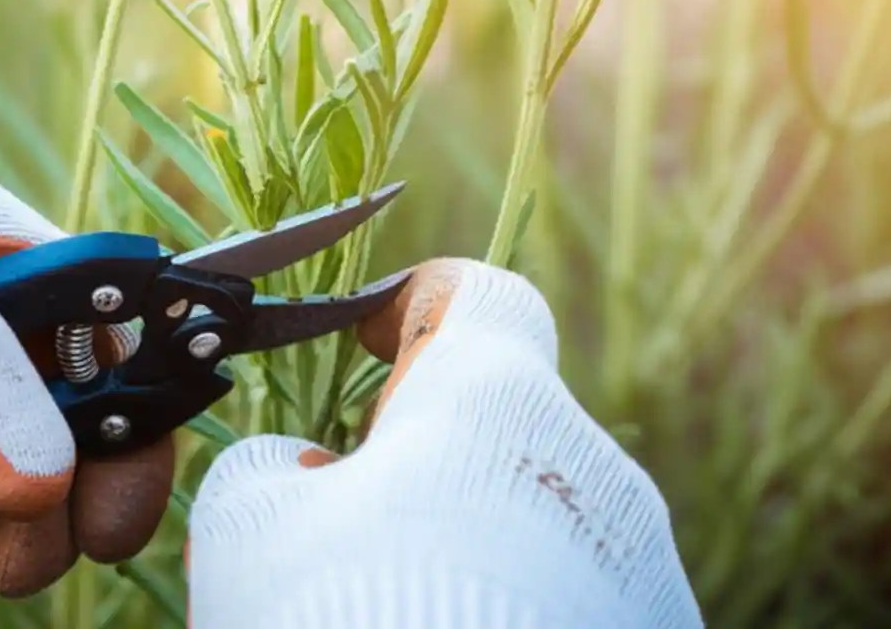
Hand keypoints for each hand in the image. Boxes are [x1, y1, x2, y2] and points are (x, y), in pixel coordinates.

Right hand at [186, 259, 703, 627]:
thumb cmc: (340, 622)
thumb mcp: (251, 529)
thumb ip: (269, 469)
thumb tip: (307, 475)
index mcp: (493, 398)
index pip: (475, 294)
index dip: (414, 305)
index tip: (371, 340)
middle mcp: (588, 462)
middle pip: (500, 420)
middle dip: (425, 455)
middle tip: (346, 523)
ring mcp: (638, 559)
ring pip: (538, 514)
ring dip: (469, 537)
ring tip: (396, 603)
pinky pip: (576, 590)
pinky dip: (517, 602)